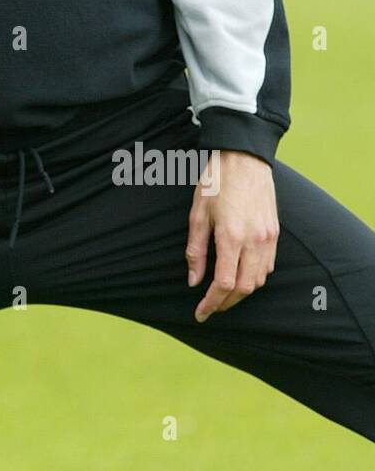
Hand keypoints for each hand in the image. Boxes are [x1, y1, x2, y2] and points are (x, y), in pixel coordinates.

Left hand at [185, 151, 278, 322]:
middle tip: (210, 308)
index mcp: (231, 236)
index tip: (200, 313)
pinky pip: (267, 266)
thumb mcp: (197, 214)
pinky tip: (240, 274)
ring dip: (240, 292)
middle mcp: (254, 241)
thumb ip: (196, 250)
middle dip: (226, 303)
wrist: (244, 157)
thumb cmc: (216, 182)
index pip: (224, 284)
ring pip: (258, 280)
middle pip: (244, 288)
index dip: (211, 303)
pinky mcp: (275, 232)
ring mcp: (268, 237)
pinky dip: (254, 277)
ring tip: (222, 294)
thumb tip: (194, 281)